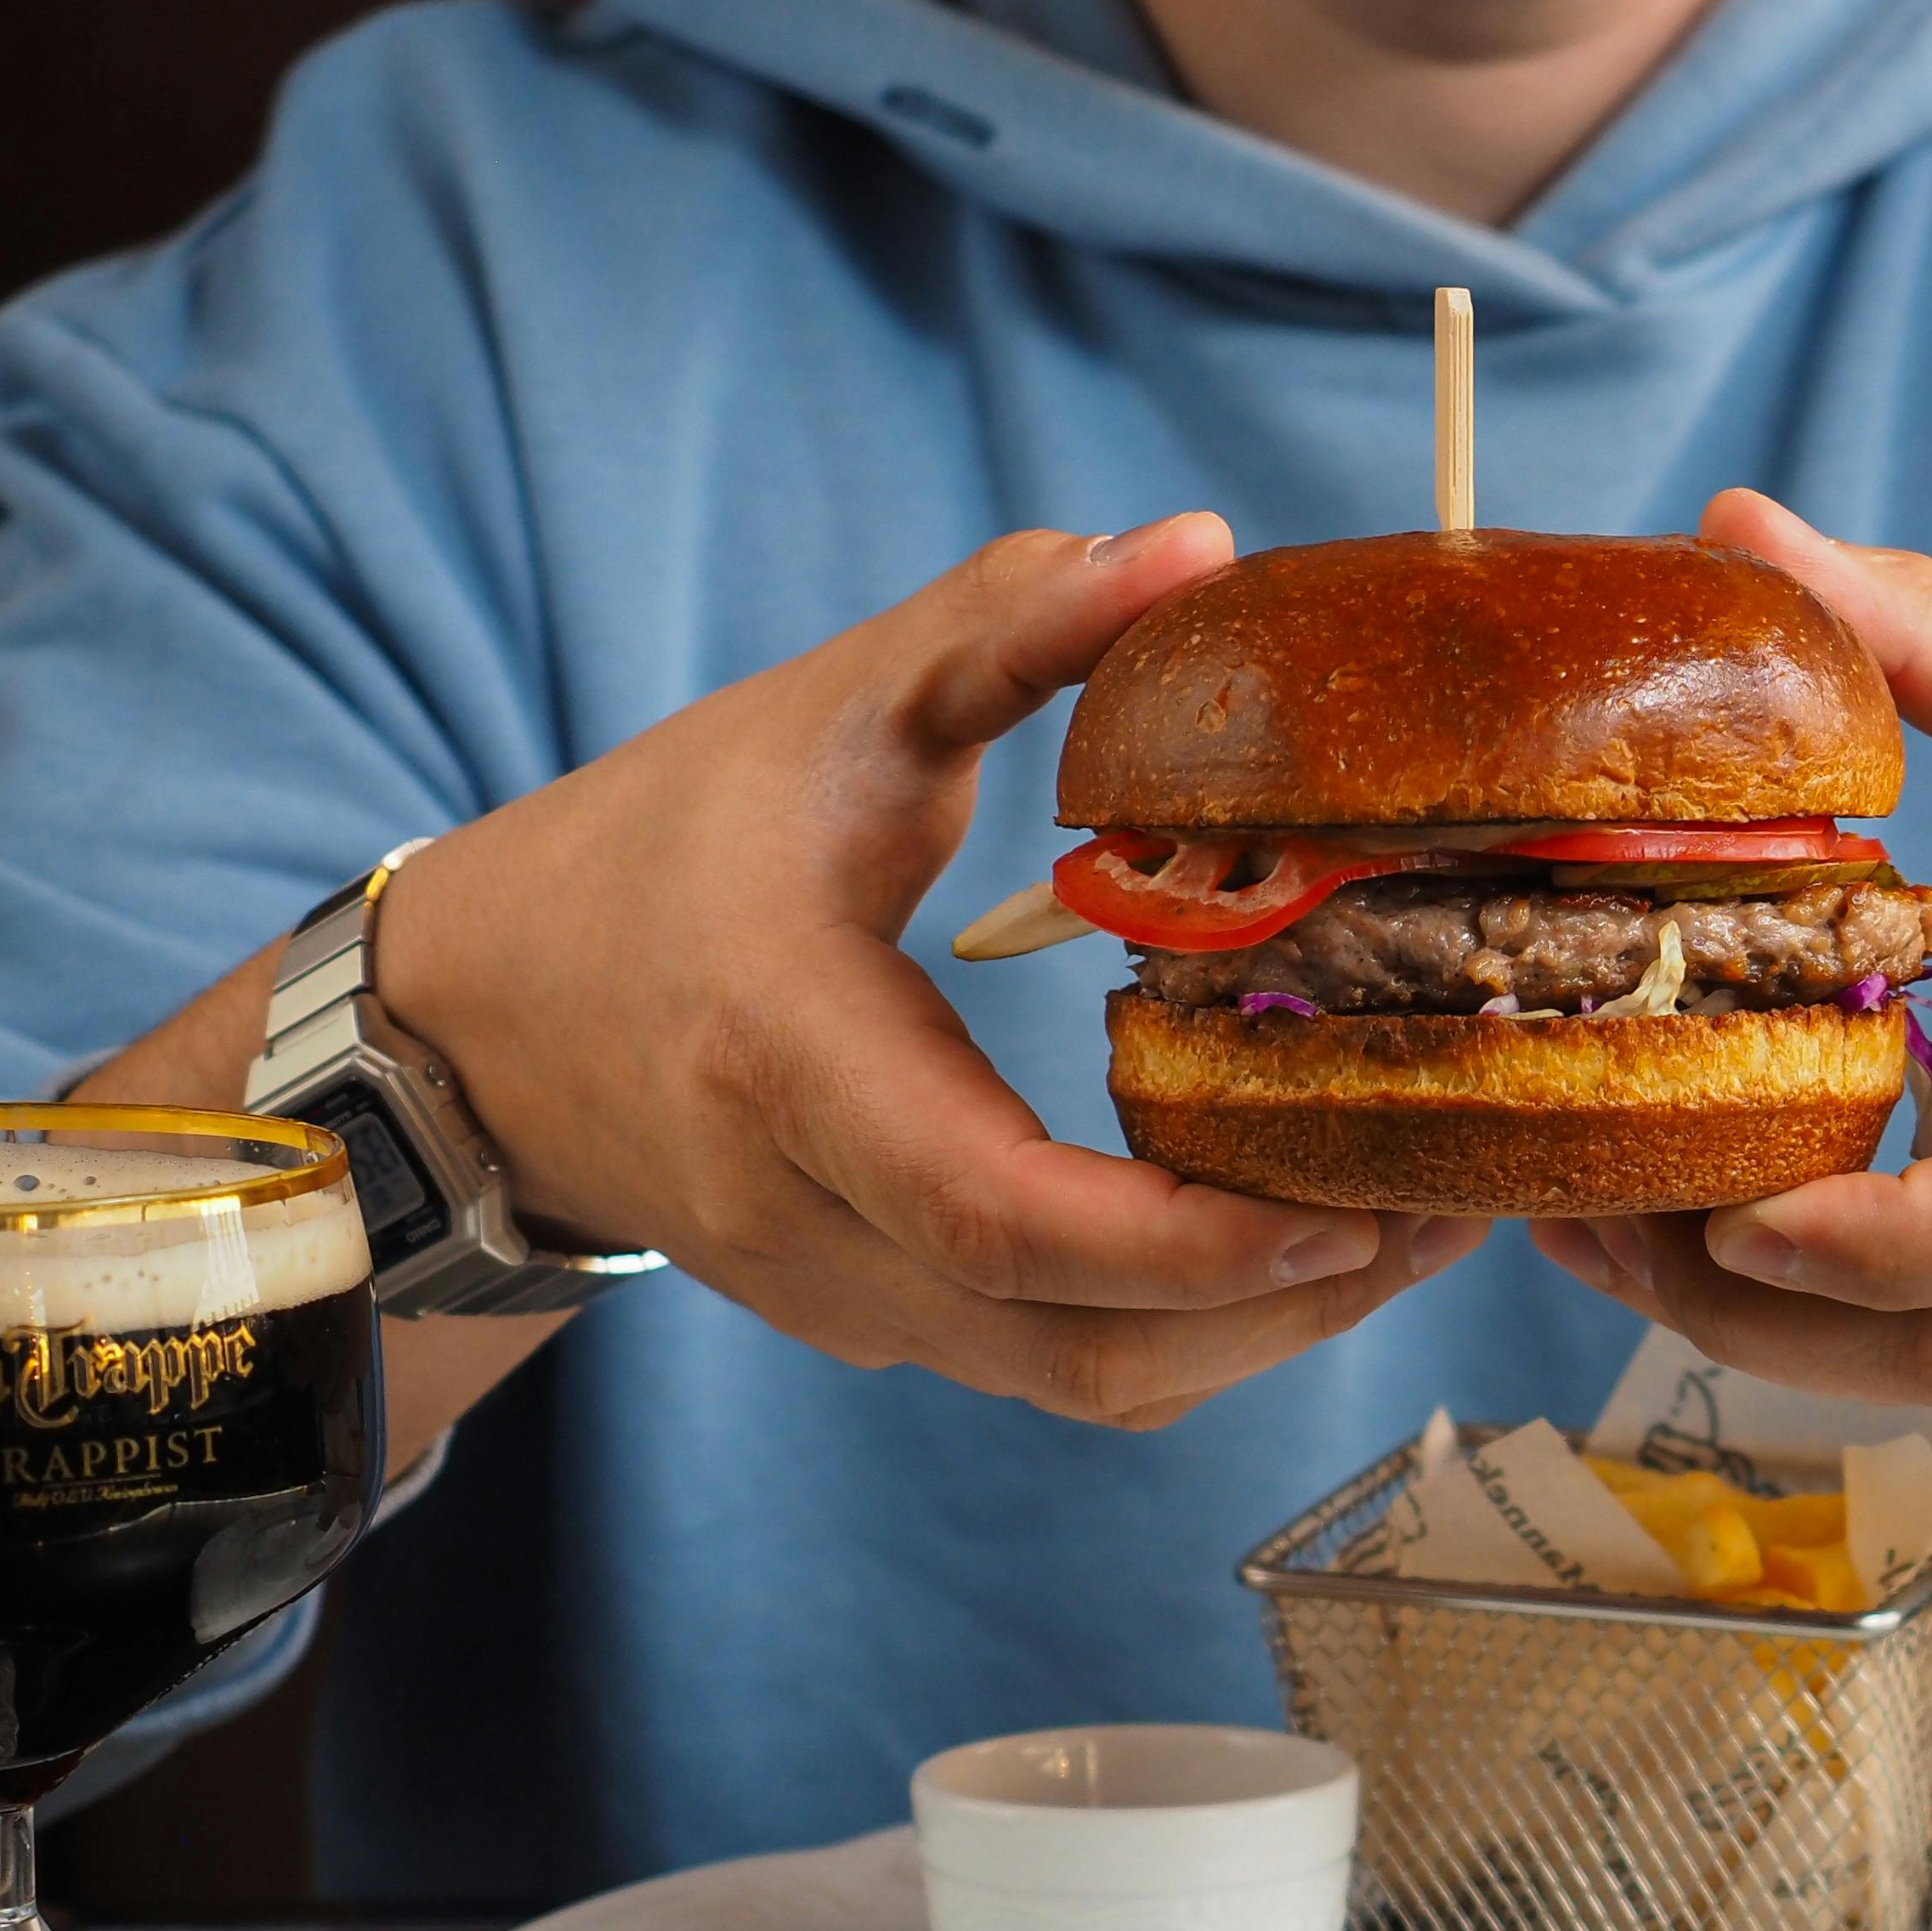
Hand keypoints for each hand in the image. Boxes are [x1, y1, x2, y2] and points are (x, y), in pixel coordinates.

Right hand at [337, 516, 1480, 1428]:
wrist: (481, 1021)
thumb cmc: (659, 848)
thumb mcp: (829, 711)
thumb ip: (1008, 625)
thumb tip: (1197, 543)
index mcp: (787, 1063)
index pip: (998, 1215)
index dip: (1181, 1239)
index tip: (1344, 1199)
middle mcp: (808, 1220)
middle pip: (1079, 1347)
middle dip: (1287, 1303)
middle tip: (1450, 1209)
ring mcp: (838, 1299)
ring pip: (1086, 1387)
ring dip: (1262, 1332)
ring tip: (1411, 1225)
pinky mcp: (871, 1325)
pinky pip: (1057, 1367)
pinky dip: (1189, 1326)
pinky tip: (1293, 1231)